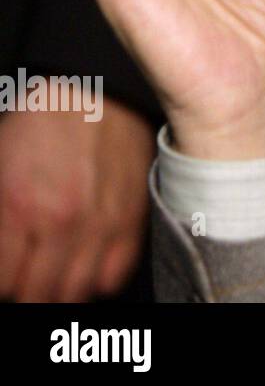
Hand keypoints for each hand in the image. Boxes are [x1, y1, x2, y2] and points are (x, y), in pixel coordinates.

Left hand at [0, 96, 153, 301]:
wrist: (96, 90)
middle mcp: (62, 223)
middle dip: (28, 291)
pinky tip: (86, 266)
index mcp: (19, 209)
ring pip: (78, 291)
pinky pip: (115, 273)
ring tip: (54, 277)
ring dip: (61, 290)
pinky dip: (98, 279)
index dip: (3, 281)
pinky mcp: (132, 218)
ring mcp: (102, 223)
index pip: (4, 283)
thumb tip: (5, 255)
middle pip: (40, 294)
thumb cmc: (42, 122)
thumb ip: (0, 220)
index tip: (7, 273)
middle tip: (26, 277)